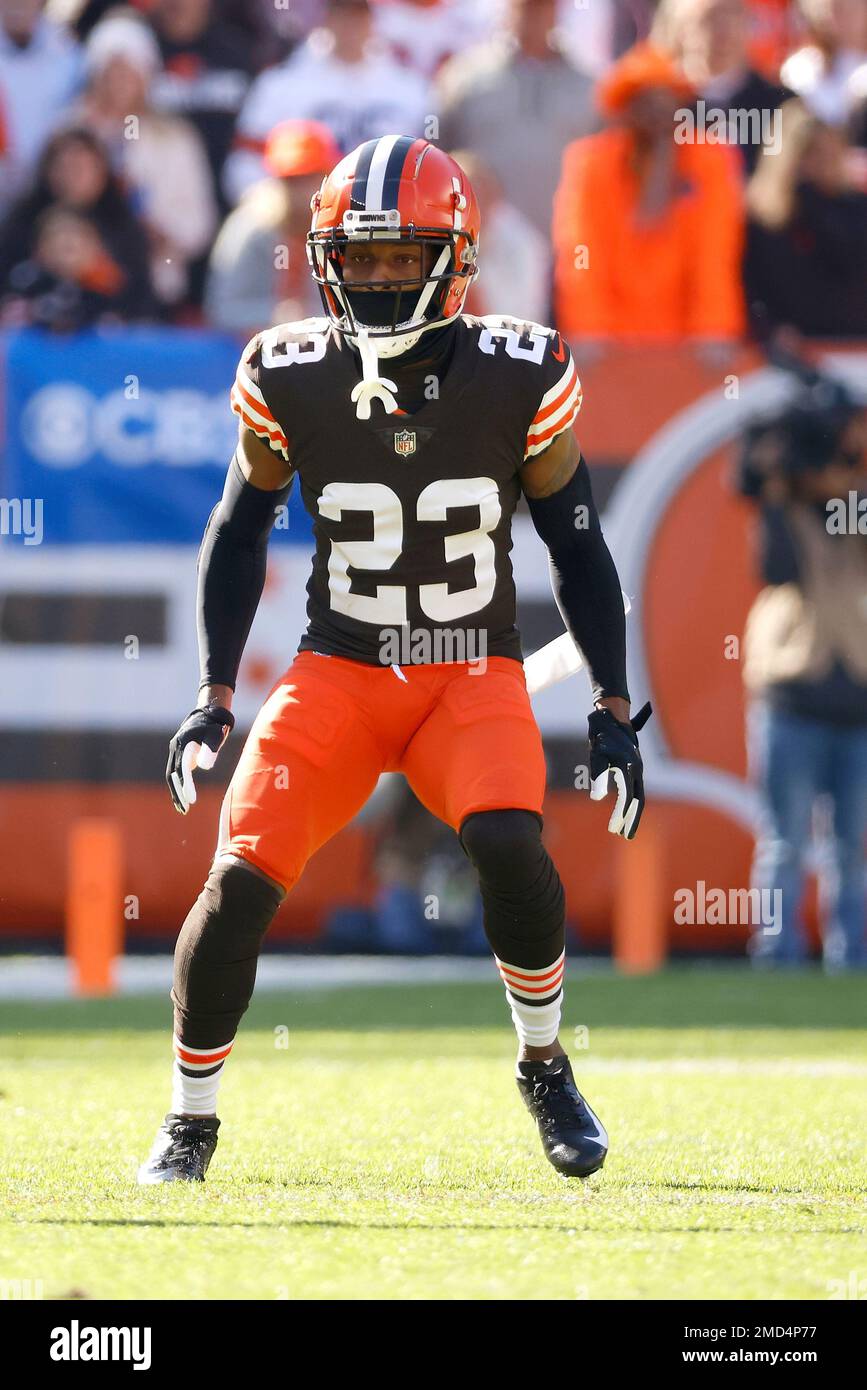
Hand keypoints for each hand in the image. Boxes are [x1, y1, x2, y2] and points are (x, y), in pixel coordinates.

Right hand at [166, 704, 234, 814]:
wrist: (209, 713)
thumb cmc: (214, 725)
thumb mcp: (216, 735)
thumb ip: (210, 749)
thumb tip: (203, 766)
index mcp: (183, 744)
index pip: (183, 769)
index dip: (186, 785)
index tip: (191, 799)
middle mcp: (175, 748)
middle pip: (172, 775)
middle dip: (178, 793)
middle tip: (185, 809)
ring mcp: (175, 752)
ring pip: (171, 776)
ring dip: (176, 792)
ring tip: (183, 809)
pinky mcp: (179, 755)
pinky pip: (175, 773)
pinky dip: (178, 785)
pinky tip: (183, 798)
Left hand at [588, 701, 651, 839]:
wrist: (611, 715)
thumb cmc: (601, 734)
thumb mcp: (596, 754)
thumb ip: (598, 775)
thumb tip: (598, 798)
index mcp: (629, 767)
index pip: (627, 798)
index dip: (621, 815)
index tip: (614, 830)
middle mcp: (636, 769)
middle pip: (638, 800)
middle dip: (632, 820)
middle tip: (625, 837)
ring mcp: (636, 768)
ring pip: (639, 796)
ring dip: (633, 813)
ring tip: (624, 829)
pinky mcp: (632, 767)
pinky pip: (635, 789)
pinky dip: (631, 802)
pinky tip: (623, 812)